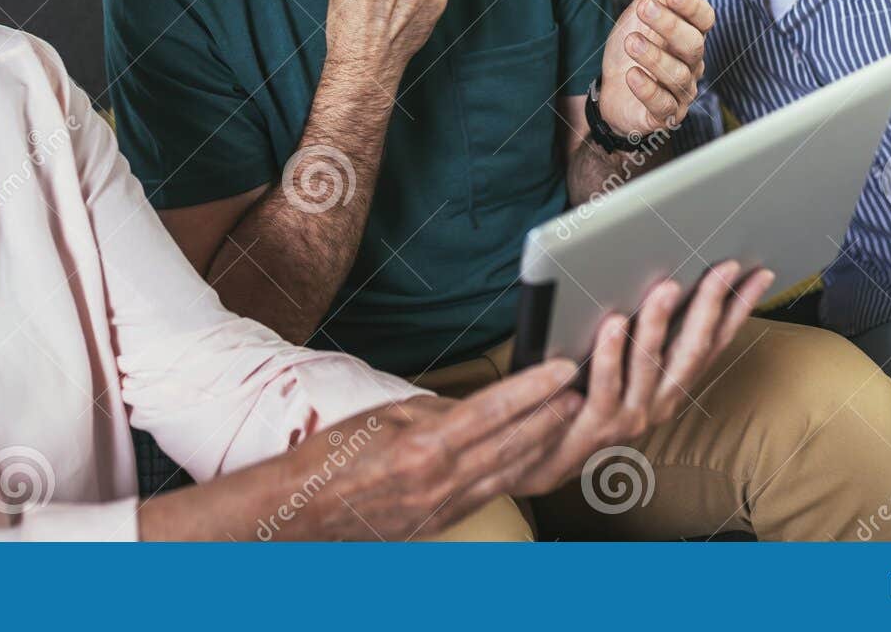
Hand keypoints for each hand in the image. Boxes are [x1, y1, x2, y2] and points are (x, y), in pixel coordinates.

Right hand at [278, 361, 582, 539]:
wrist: (307, 511)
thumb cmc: (337, 457)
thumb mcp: (388, 416)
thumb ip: (436, 410)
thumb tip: (474, 405)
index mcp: (425, 447)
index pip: (492, 410)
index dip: (533, 388)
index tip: (561, 369)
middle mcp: (441, 480)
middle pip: (512, 444)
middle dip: (552, 417)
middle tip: (583, 392)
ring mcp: (445, 506)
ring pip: (510, 472)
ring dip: (545, 445)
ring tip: (572, 419)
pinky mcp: (444, 521)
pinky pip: (492, 493)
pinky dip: (519, 472)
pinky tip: (538, 457)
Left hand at [512, 261, 773, 496]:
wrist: (545, 463)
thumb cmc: (585, 403)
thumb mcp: (626, 371)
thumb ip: (645, 335)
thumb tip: (663, 281)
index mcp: (672, 386)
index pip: (715, 342)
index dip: (739, 310)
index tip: (758, 274)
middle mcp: (660, 403)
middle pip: (693, 349)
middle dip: (711, 305)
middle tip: (723, 268)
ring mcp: (630, 416)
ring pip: (650, 364)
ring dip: (660, 323)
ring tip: (667, 287)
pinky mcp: (596, 424)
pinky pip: (606, 384)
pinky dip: (611, 353)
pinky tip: (613, 323)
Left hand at [598, 0, 715, 138]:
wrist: (610, 89)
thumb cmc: (634, 46)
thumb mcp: (645, 9)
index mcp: (690, 34)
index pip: (704, 19)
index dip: (691, 5)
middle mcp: (691, 63)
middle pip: (694, 45)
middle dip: (669, 26)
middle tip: (644, 9)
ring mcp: (680, 91)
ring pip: (677, 75)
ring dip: (652, 56)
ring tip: (630, 42)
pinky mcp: (665, 115)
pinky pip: (664, 105)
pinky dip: (647, 89)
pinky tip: (632, 76)